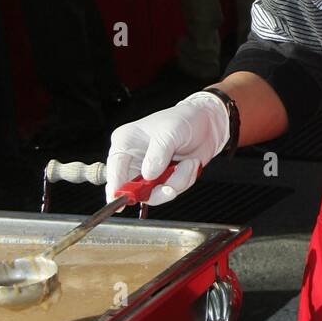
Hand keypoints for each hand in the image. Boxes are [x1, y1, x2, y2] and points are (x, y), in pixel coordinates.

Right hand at [106, 92, 228, 205]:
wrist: (207, 124)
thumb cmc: (183, 119)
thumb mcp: (170, 132)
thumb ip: (158, 154)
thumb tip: (147, 175)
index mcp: (126, 143)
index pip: (114, 168)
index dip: (115, 186)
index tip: (119, 201)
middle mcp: (134, 159)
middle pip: (133, 189)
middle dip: (156, 191)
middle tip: (170, 187)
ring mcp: (149, 172)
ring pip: (155, 194)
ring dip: (177, 182)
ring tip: (189, 163)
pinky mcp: (164, 180)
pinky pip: (171, 191)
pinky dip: (185, 180)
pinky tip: (190, 164)